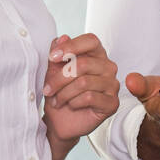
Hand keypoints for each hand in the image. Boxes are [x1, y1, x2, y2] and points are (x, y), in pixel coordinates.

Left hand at [42, 33, 119, 159]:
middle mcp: (108, 67)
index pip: (91, 40)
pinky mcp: (112, 103)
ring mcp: (112, 85)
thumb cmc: (59, 93)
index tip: (52, 57)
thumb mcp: (53, 71)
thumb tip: (62, 38)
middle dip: (59, 78)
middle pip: (83, 64)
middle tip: (47, 89)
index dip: (71, 46)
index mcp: (96, 54)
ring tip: (56, 100)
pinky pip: (90, 97)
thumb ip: (57, 54)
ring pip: (84, 82)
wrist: (60, 121)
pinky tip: (71, 105)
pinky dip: (74, 102)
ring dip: (64, 93)